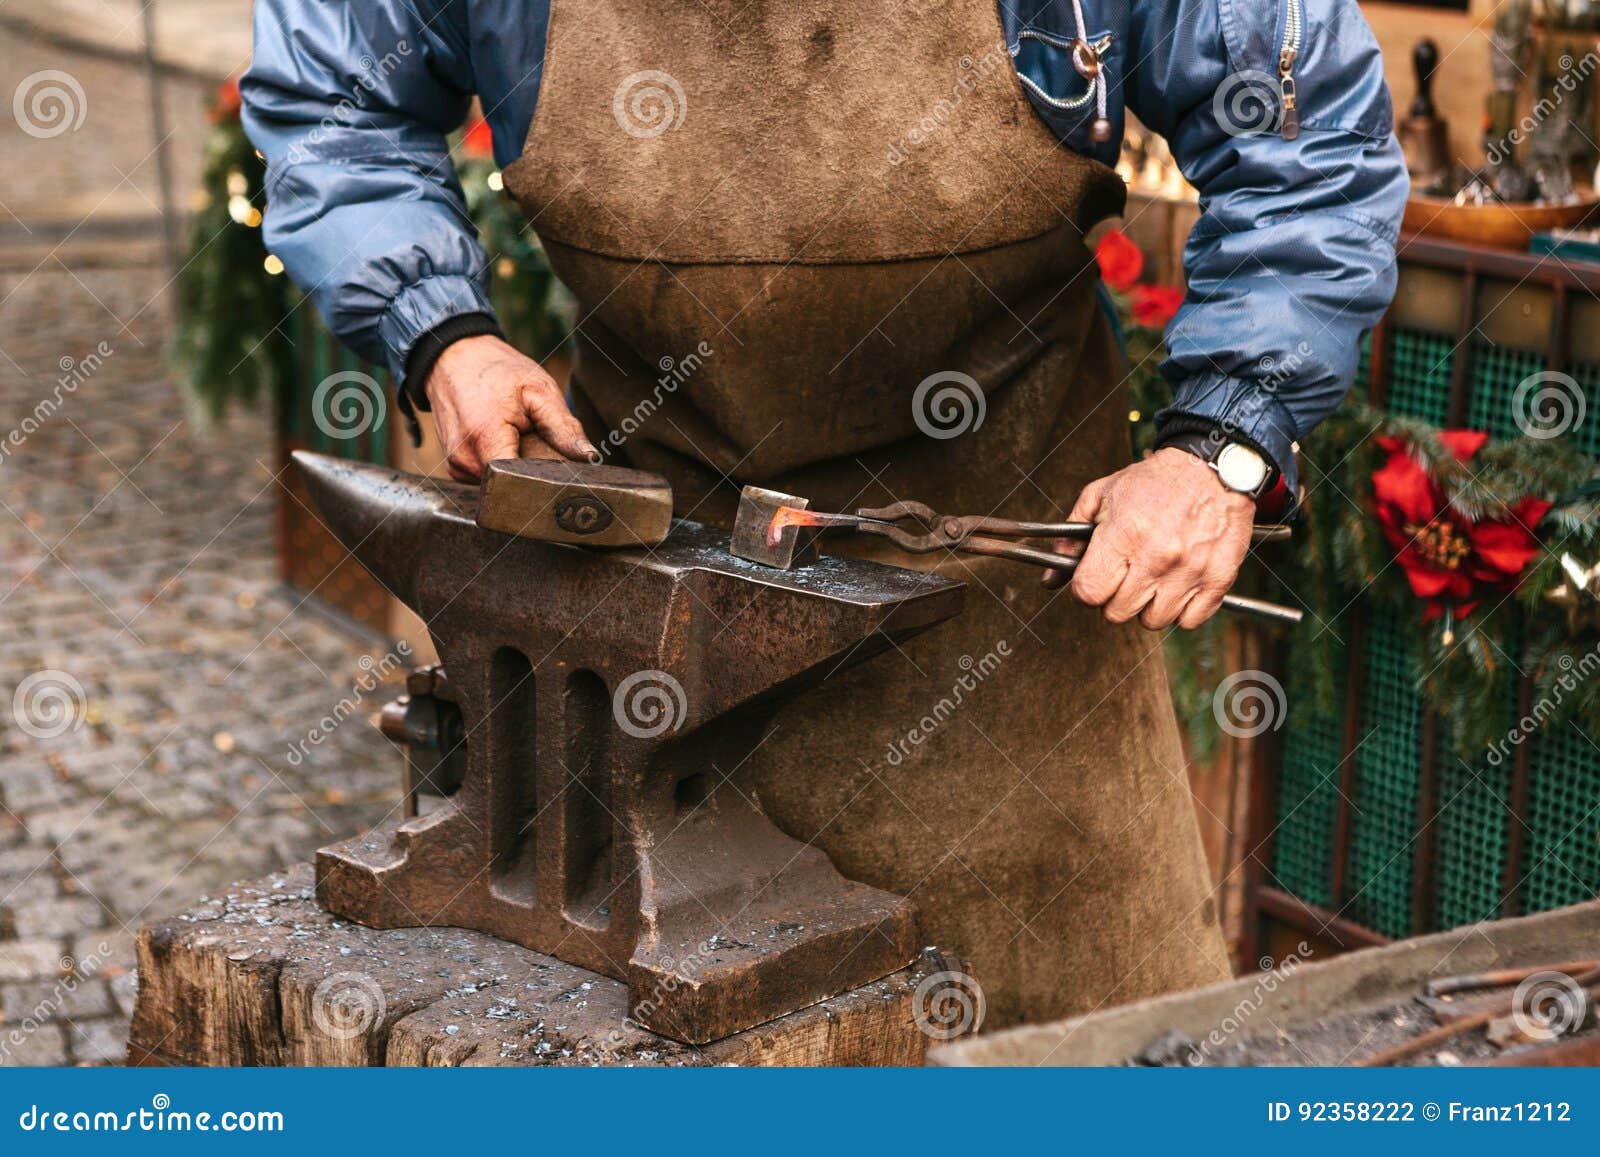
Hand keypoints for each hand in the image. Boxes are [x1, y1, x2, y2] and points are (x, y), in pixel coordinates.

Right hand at [424, 334, 598, 481]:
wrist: (454, 358)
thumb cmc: (496, 370)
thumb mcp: (539, 390)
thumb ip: (565, 427)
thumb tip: (589, 456)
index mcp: (484, 439)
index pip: (518, 484)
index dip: (542, 479)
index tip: (556, 465)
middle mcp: (464, 460)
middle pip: (512, 485)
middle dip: (531, 470)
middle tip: (537, 442)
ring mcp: (457, 466)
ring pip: (500, 483)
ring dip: (516, 465)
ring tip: (517, 436)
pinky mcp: (456, 468)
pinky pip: (487, 477)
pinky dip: (501, 462)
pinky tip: (503, 441)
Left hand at [1044, 447, 1255, 629]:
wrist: (1213, 468)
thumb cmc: (1154, 481)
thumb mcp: (1102, 496)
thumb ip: (1071, 538)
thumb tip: (1050, 581)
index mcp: (1124, 535)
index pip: (1088, 593)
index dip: (1085, 590)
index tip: (1093, 579)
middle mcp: (1157, 557)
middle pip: (1117, 613)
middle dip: (1114, 597)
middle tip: (1125, 574)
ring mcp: (1189, 572)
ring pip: (1153, 621)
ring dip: (1148, 606)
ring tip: (1153, 577)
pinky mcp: (1218, 580)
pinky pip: (1189, 621)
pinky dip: (1181, 610)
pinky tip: (1176, 586)